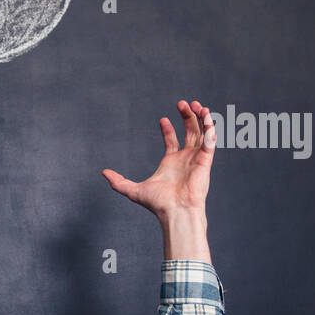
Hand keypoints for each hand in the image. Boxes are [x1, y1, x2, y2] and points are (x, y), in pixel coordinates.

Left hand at [102, 100, 214, 217]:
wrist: (175, 211)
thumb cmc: (158, 203)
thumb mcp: (133, 190)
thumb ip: (118, 181)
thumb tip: (103, 173)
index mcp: (171, 163)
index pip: (172, 141)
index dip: (168, 129)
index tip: (163, 119)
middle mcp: (185, 159)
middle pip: (189, 132)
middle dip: (187, 117)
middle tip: (183, 103)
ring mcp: (196, 158)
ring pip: (202, 133)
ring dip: (200, 117)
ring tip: (195, 104)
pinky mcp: (205, 160)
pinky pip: (210, 140)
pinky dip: (209, 127)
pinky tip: (205, 115)